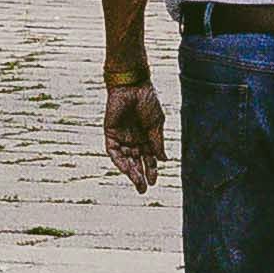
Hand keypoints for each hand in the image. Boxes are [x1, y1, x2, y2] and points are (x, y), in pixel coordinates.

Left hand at [101, 72, 166, 193]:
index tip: (154, 181)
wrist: (132, 83)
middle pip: (136, 161)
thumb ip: (157, 142)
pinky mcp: (111, 132)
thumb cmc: (146, 99)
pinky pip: (113, 151)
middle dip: (140, 175)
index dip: (151, 169)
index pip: (148, 157)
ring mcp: (122, 136)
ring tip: (137, 183)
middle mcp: (134, 138)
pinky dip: (119, 161)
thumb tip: (163, 160)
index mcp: (146, 135)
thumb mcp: (156, 123)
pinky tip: (127, 169)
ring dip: (131, 171)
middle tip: (144, 189)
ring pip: (125, 159)